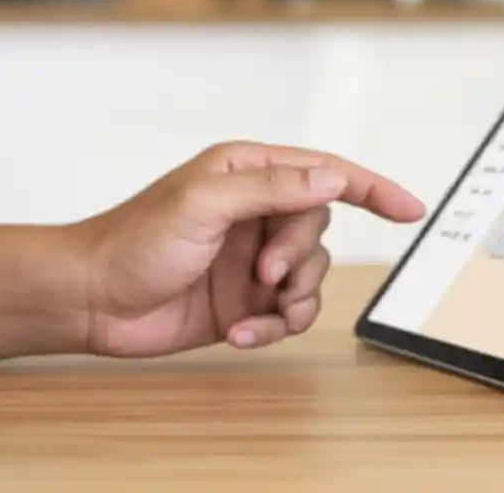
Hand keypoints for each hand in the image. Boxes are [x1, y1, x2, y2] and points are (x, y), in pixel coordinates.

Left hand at [80, 142, 424, 356]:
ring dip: (293, 298)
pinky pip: (285, 313)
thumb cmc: (133, 239)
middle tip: (266, 272)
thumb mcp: (204, 204)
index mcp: (246, 172)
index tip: (411, 208)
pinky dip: (270, 327)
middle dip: (301, 255)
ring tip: (256, 307)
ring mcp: (250, 258)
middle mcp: (253, 211)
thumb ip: (272, 189)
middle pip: (319, 229)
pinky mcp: (243, 299)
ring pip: (310, 276)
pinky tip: (239, 332)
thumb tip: (332, 177)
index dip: (372, 188)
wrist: (92, 299)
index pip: (324, 173)